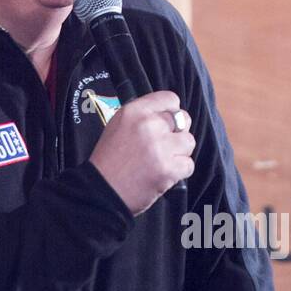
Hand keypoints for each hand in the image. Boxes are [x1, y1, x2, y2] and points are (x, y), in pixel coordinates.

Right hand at [88, 91, 194, 215]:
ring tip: (162, 160)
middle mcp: (149, 124)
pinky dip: (179, 171)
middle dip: (177, 133)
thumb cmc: (109, 160)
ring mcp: (160, 147)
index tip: (167, 123)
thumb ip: (143, 115)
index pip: (170, 99)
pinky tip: (163, 173)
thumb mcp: (118, 124)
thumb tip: (168, 115)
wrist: (102, 190)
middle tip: (164, 146)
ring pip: (189, 142)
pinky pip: (188, 165)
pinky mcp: (168, 169)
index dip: (171, 112)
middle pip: (183, 119)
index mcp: (135, 111)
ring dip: (179, 153)